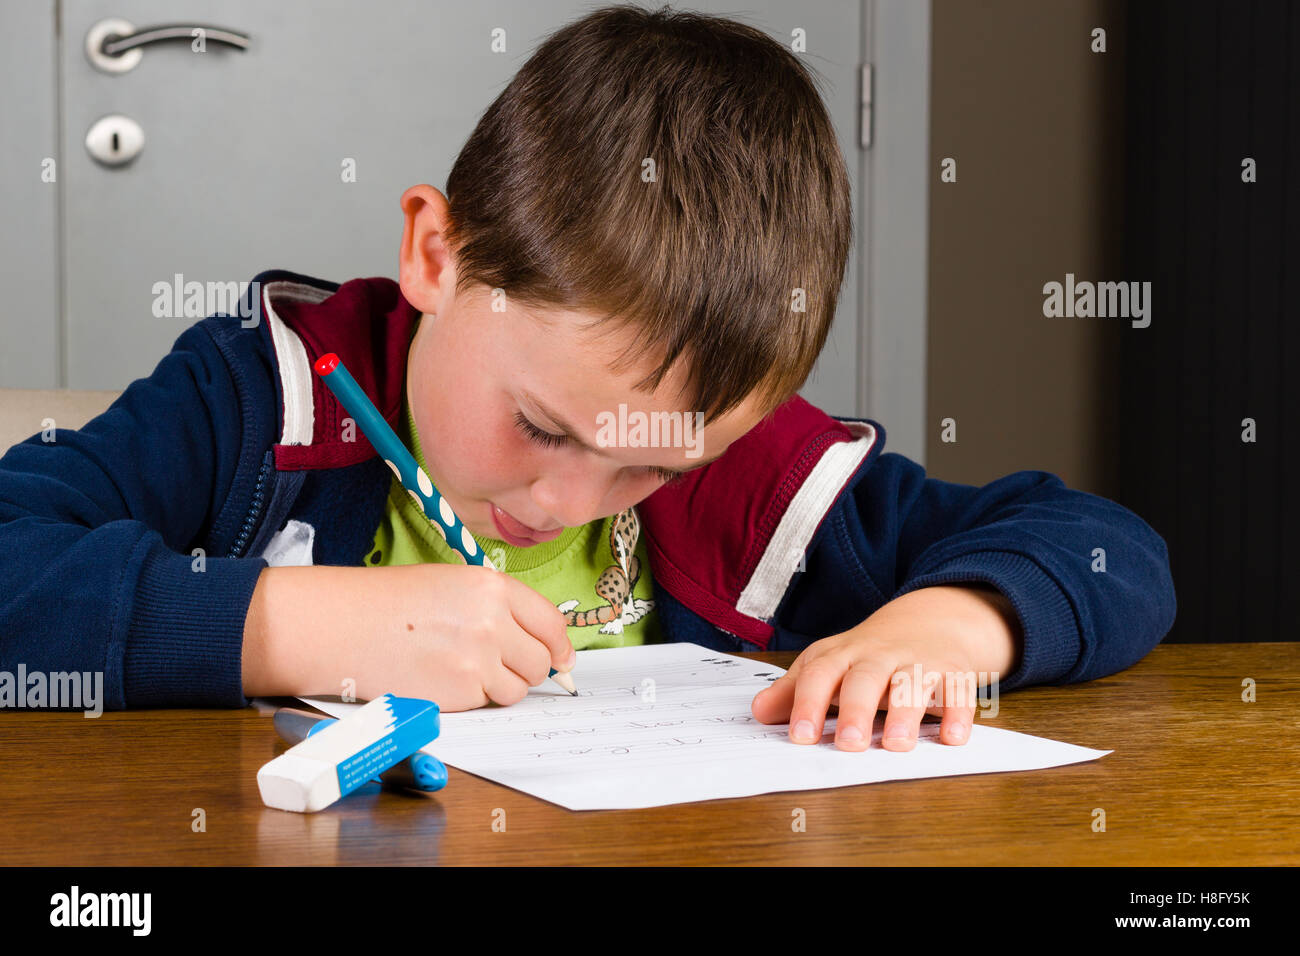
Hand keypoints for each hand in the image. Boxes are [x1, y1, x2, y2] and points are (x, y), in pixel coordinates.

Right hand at [243, 563, 574, 709]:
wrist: (342, 626)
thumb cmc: (389, 603)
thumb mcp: (451, 584)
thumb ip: (496, 608)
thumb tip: (540, 642)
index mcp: (491, 587)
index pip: (550, 621)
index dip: (559, 644)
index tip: (561, 657)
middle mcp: (492, 621)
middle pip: (540, 660)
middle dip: (527, 668)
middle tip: (498, 666)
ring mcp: (478, 659)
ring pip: (518, 688)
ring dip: (500, 686)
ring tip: (461, 670)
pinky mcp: (460, 692)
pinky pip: (487, 703)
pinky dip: (474, 699)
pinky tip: (443, 680)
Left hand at [750, 584, 1020, 750]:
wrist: (932, 620)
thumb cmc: (869, 655)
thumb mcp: (829, 664)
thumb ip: (795, 691)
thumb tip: (757, 713)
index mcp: (843, 655)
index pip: (820, 673)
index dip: (807, 703)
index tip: (799, 736)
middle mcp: (880, 657)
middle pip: (866, 677)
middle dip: (856, 710)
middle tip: (847, 744)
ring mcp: (918, 663)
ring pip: (912, 684)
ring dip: (905, 714)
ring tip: (896, 745)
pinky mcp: (954, 674)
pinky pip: (960, 691)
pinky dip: (959, 714)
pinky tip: (952, 738)